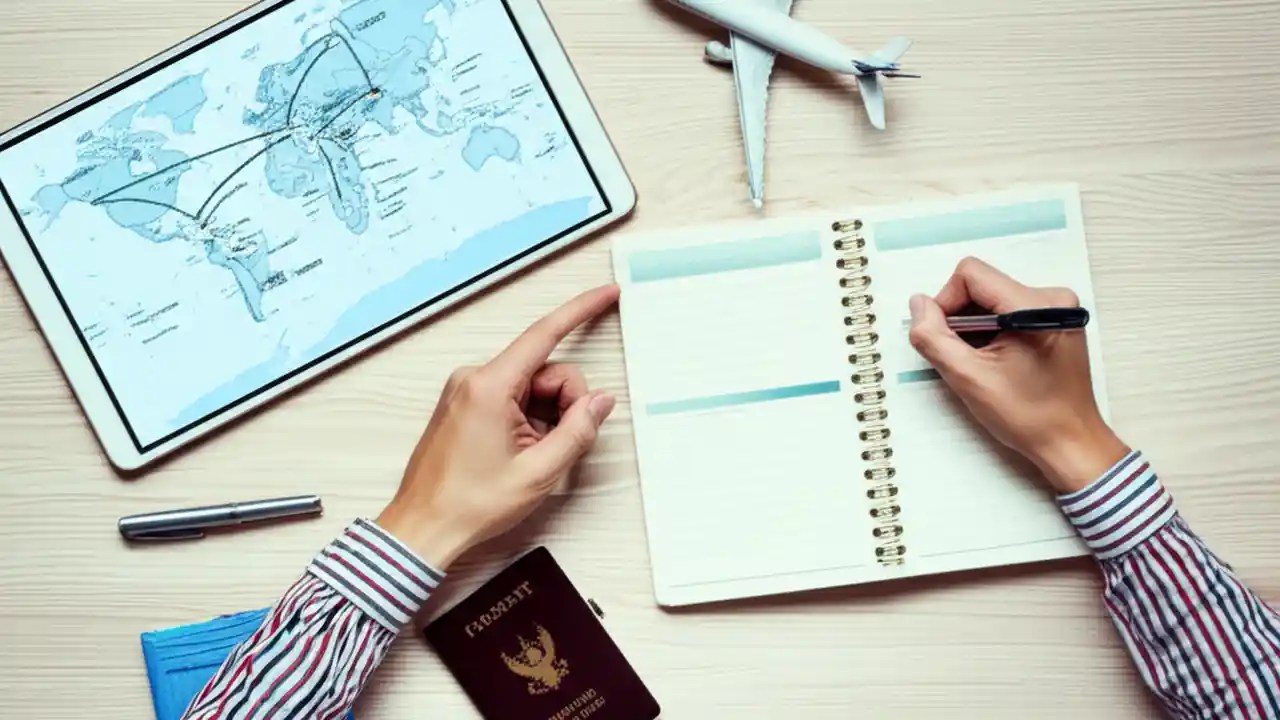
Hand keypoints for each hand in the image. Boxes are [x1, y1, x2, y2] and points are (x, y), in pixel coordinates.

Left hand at [376, 285, 619, 567]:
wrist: (423, 528)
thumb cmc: (470, 504)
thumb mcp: (539, 472)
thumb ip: (578, 431)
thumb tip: (601, 401)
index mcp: (490, 386)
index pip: (545, 334)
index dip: (581, 311)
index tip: (607, 294)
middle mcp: (475, 378)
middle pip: (545, 370)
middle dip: (566, 403)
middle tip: (559, 446)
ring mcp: (467, 390)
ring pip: (532, 387)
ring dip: (547, 418)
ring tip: (532, 457)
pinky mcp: (465, 404)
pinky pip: (513, 399)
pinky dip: (529, 421)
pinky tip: (521, 452)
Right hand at [907, 258, 1127, 492]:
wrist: (1070, 442)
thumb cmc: (1028, 416)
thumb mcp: (968, 378)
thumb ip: (934, 337)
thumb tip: (918, 304)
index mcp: (1035, 306)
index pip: (971, 274)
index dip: (946, 302)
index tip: (944, 338)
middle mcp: (1052, 297)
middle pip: (982, 284)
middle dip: (961, 317)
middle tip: (963, 356)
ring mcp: (1057, 308)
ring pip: (993, 298)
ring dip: (976, 326)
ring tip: (983, 362)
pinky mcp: (1056, 320)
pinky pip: (1009, 309)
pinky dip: (993, 330)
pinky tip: (997, 360)